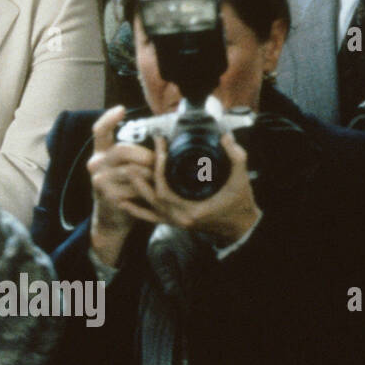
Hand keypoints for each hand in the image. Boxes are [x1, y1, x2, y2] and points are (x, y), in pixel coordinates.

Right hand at [87, 105, 156, 266]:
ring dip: (151, 175)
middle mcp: (96, 164)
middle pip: (122, 150)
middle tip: (158, 164)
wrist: (110, 221)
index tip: (121, 109)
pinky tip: (154, 192)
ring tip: (159, 180)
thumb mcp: (120, 169)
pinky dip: (149, 189)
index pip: (99, 131)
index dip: (109, 118)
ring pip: (132, 169)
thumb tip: (159, 138)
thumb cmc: (123, 190)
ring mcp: (101, 181)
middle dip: (145, 156)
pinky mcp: (109, 196)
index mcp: (100, 154)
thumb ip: (131, 154)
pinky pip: (136, 187)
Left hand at [126, 133, 261, 244]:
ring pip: (148, 207)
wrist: (241, 227)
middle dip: (140, 177)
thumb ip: (236, 157)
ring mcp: (176, 222)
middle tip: (131, 156)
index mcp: (193, 210)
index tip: (159, 146)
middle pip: (151, 197)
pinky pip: (151, 218)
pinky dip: (137, 211)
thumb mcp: (241, 179)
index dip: (159, 166)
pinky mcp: (175, 223)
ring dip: (135, 190)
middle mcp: (180, 219)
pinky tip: (123, 202)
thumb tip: (224, 136)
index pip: (166, 188)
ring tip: (123, 173)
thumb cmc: (241, 203)